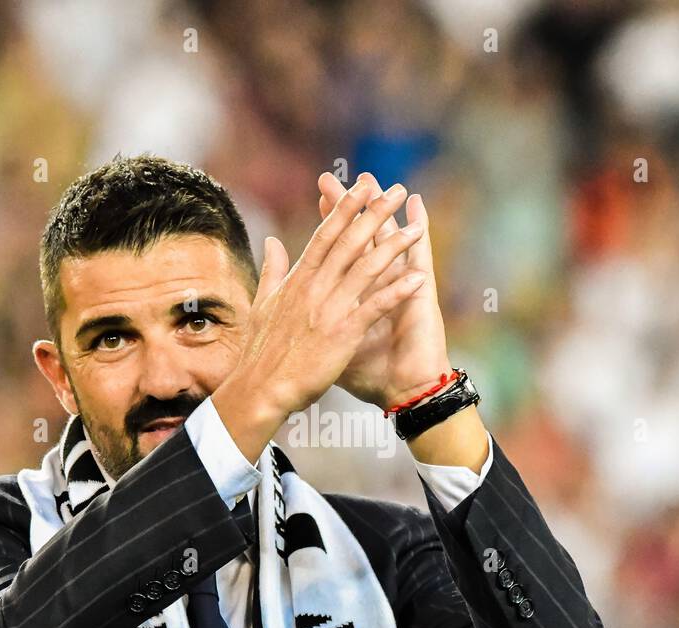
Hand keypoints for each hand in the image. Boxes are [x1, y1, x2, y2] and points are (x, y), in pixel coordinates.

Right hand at [212, 178, 427, 462]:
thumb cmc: (261, 352)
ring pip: (366, 269)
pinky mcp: (342, 334)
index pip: (325, 235)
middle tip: (396, 190)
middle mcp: (314, 288)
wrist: (260, 389)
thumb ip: (272, 270)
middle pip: (349, 242)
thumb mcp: (263, 304)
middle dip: (374, 214)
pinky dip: (397, 291)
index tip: (362, 187)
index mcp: (298, 280)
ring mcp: (329, 310)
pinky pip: (375, 307)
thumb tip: (271, 240)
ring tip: (416, 229)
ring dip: (393, 247)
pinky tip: (418, 279)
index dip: (345, 209)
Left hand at [317, 171, 452, 409]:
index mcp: (354, 294)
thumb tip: (290, 308)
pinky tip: (419, 211)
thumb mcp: (331, 344)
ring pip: (390, 241)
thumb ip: (315, 321)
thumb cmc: (370, 374)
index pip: (340, 249)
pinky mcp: (418, 297)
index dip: (332, 221)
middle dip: (353, 207)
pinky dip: (419, 234)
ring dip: (385, 211)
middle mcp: (377, 285)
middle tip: (345, 176)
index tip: (321, 192)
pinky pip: (420, 260)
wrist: (402, 392)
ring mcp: (399, 288)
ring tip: (381, 182)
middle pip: (362, 237)